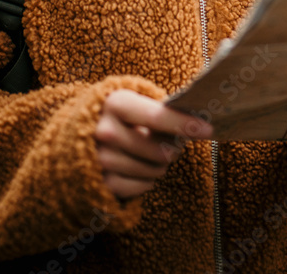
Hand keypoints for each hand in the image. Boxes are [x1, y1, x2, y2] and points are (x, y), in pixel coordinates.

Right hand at [94, 90, 212, 198]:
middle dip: (174, 148)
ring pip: (153, 170)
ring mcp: (100, 159)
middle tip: (174, 143)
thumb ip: (160, 107)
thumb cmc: (118, 114)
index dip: (184, 123)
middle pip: (160, 150)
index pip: (157, 116)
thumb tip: (196, 120)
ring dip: (161, 165)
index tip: (208, 128)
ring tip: (154, 154)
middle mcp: (104, 131)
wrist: (78, 134)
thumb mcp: (134, 100)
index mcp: (115, 103)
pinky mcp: (100, 182)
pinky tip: (142, 169)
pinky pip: (141, 187)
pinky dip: (148, 180)